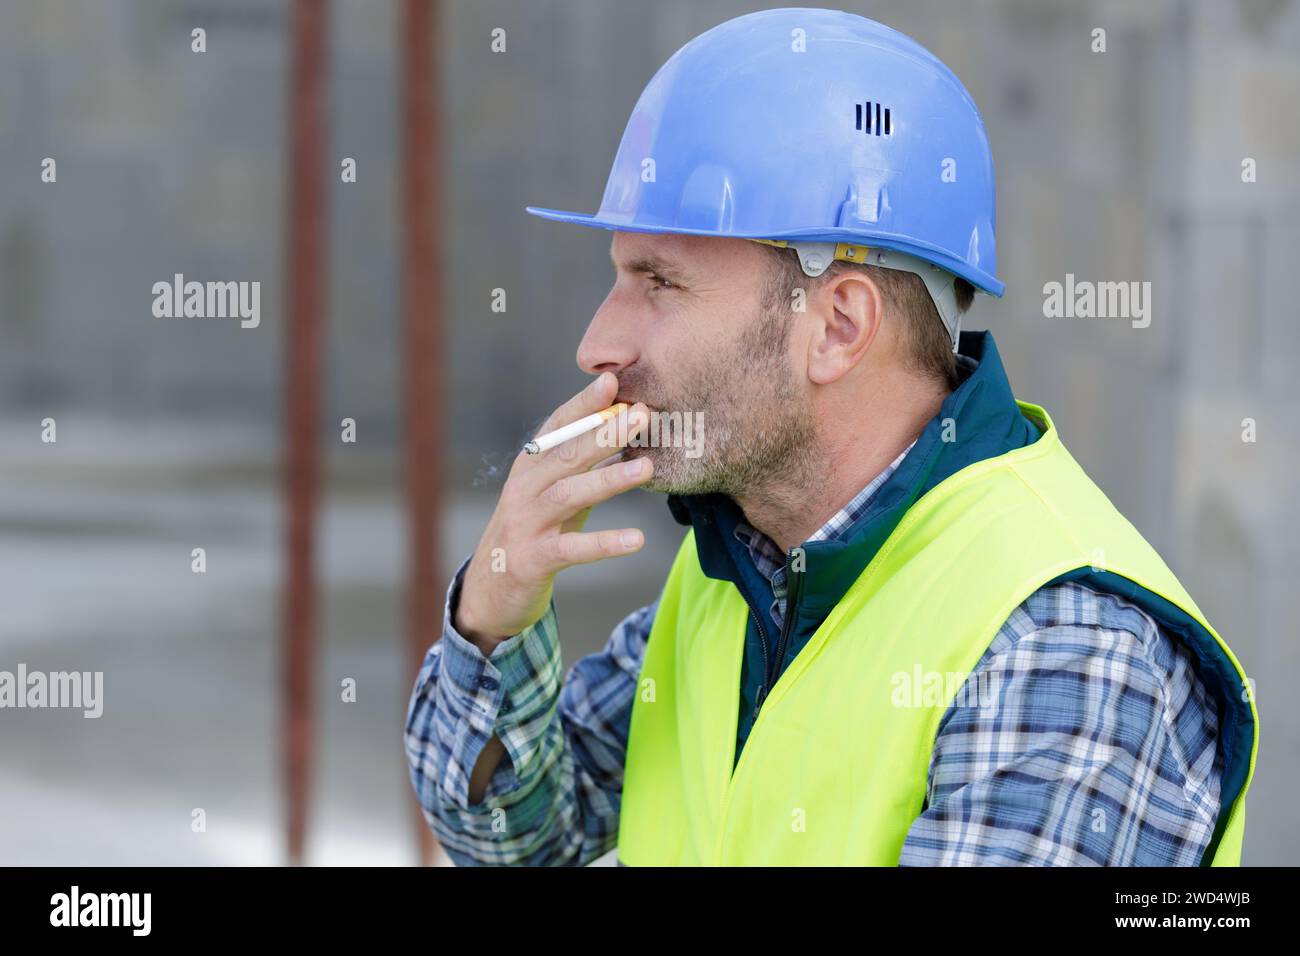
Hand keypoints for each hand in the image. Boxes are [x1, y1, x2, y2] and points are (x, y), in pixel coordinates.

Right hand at [455, 371, 652, 651]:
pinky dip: (604, 543)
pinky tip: (636, 540)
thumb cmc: (535, 529)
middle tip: (642, 416)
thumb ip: (586, 464)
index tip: (613, 381)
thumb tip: (630, 428)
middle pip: (567, 454)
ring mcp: (526, 523)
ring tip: (647, 469)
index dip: (584, 404)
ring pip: (569, 495)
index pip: (558, 426)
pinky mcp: (532, 559)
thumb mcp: (558, 490)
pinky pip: (572, 549)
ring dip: (608, 479)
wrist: (492, 587)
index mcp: (531, 464)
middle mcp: (524, 487)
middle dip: (605, 433)